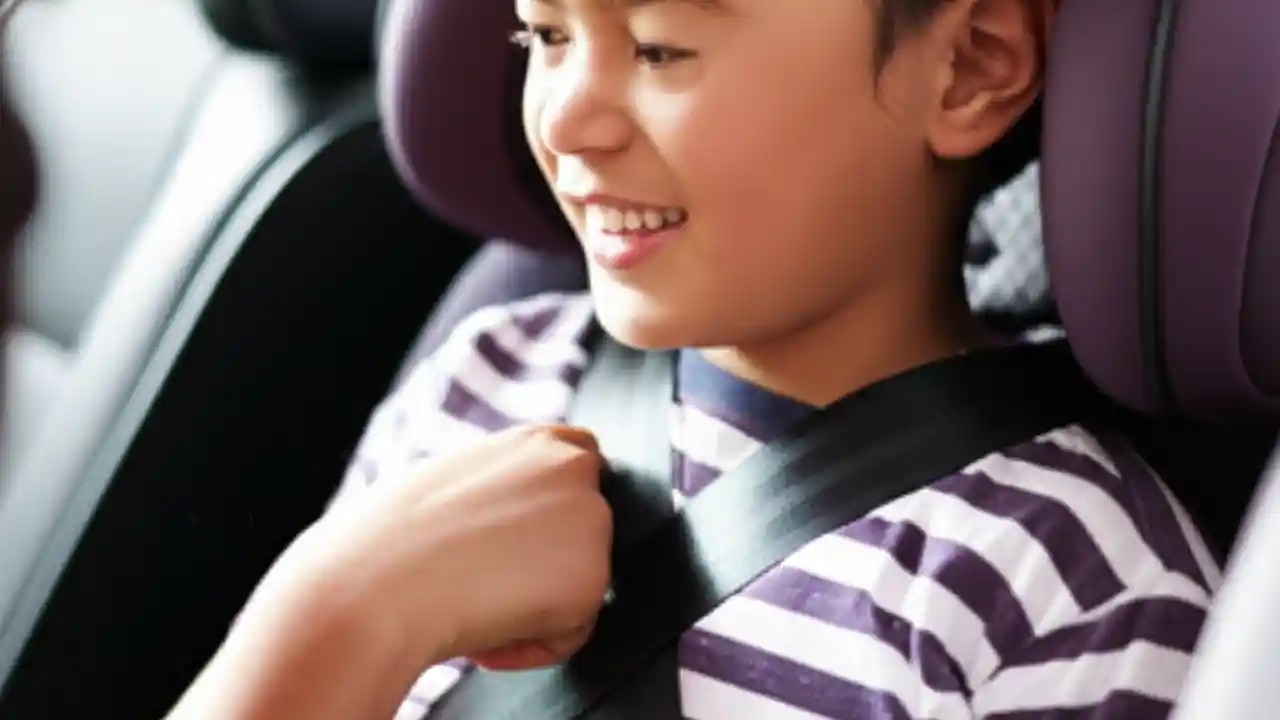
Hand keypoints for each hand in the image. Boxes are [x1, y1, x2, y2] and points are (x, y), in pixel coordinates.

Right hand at [265, 425, 612, 671]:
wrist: (374, 585)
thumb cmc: (388, 542)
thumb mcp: (452, 487)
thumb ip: (501, 490)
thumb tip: (516, 524)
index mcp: (536, 441)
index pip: (583, 456)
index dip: (563, 500)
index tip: (533, 534)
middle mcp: (574, 470)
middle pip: (585, 528)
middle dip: (544, 564)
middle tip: (484, 584)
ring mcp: (591, 521)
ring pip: (577, 583)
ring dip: (535, 606)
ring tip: (473, 604)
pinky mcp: (593, 578)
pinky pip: (571, 632)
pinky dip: (533, 646)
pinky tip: (487, 635)